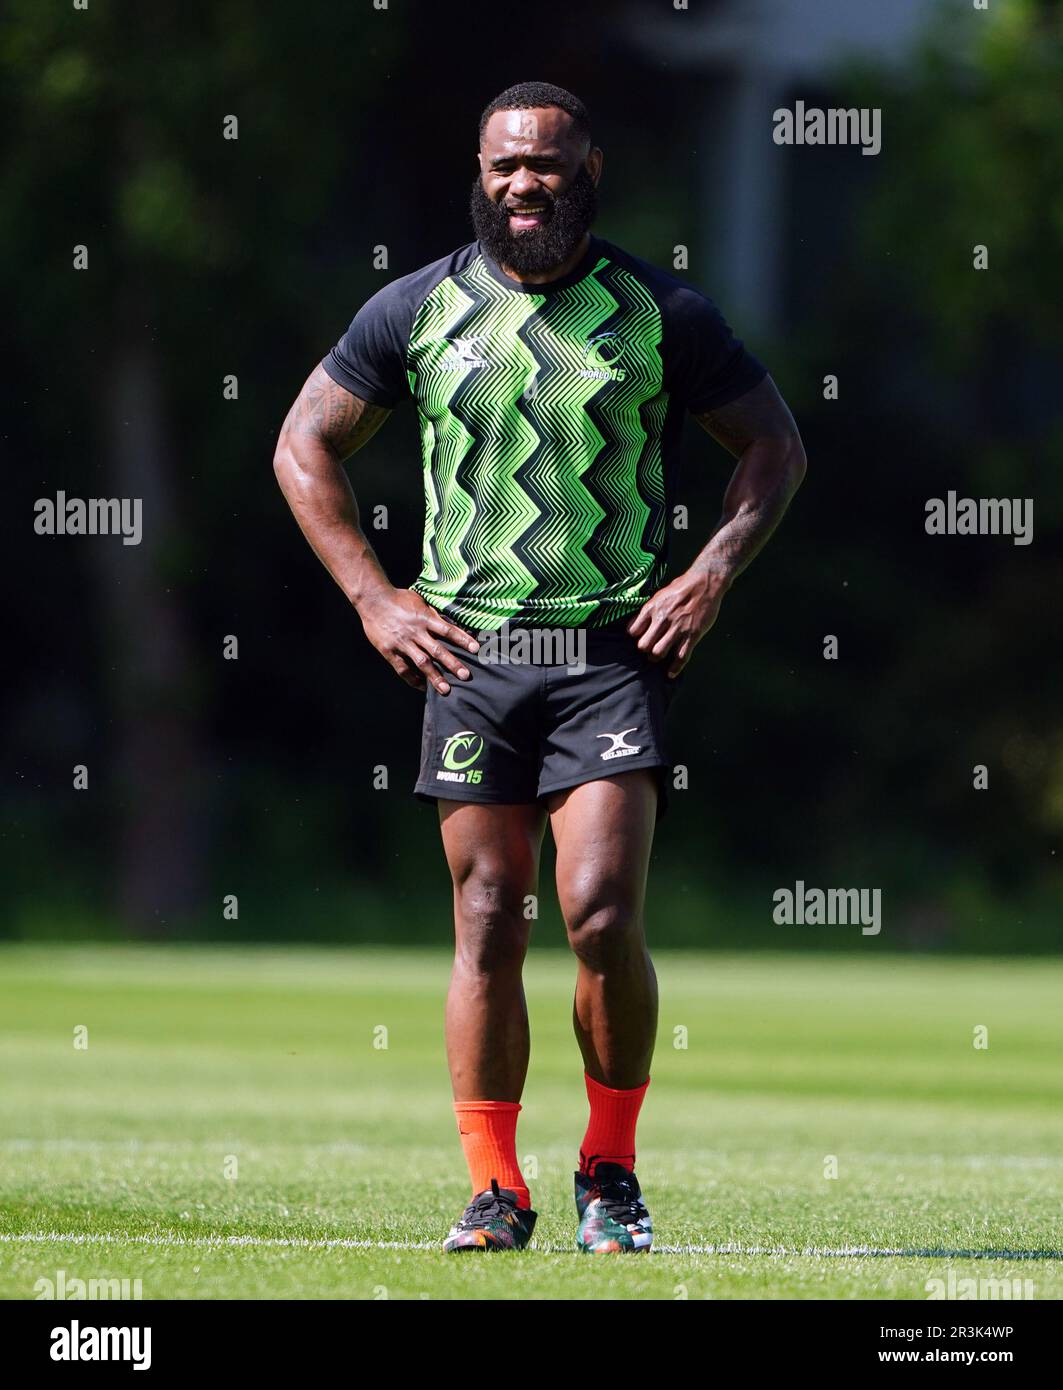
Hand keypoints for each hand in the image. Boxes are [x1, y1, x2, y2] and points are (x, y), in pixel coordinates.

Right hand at [356, 587, 478, 693]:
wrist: (372, 600)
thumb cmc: (398, 598)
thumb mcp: (419, 600)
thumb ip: (434, 613)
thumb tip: (451, 622)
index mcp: (424, 618)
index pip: (448, 630)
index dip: (462, 639)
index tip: (476, 648)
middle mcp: (415, 632)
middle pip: (437, 650)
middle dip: (452, 663)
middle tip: (465, 676)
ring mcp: (402, 643)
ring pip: (421, 662)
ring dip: (434, 676)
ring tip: (445, 690)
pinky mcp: (389, 651)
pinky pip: (403, 668)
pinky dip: (412, 679)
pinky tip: (422, 687)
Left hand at [626, 568, 727, 677]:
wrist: (705, 583)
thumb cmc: (681, 587)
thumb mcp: (659, 595)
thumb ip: (648, 610)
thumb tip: (636, 624)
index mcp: (652, 608)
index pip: (633, 631)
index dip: (635, 636)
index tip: (640, 637)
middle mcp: (663, 619)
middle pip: (644, 645)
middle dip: (645, 650)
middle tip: (649, 649)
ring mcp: (678, 628)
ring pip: (659, 653)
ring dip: (657, 658)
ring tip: (659, 657)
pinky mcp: (692, 635)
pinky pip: (681, 657)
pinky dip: (675, 669)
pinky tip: (671, 673)